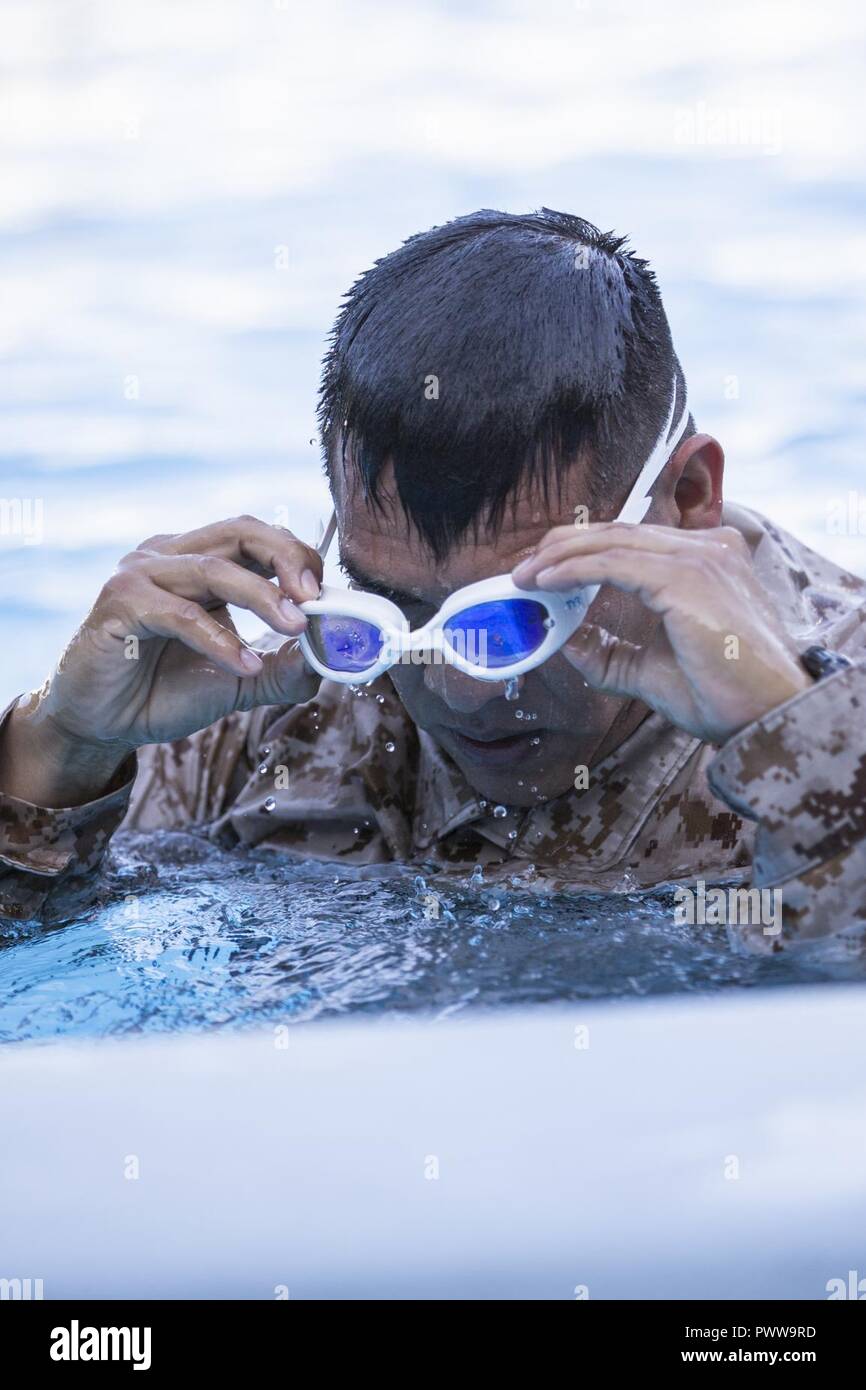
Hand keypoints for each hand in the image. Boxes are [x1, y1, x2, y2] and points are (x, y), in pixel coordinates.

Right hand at [0, 516, 322, 804]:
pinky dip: (218, 638)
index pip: (257, 535)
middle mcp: (168, 555)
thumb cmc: (164, 691)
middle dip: (286, 558)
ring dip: (262, 597)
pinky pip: (180, 613)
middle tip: (316, 596)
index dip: (297, 556)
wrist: (102, 725)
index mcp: (198, 560)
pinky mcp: (119, 604)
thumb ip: (285, 669)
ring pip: (212, 568)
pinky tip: (244, 665)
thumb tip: (332, 658)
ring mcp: (140, 574)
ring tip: (295, 629)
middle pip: (239, 531)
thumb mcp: (240, 681)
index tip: (326, 595)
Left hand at [512, 522, 810, 744]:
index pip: (632, 541)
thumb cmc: (724, 695)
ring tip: (525, 576)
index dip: (581, 550)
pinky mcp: (686, 576)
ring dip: (560, 557)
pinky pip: (615, 563)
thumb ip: (612, 654)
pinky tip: (546, 582)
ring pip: (612, 542)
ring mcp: (700, 557)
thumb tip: (569, 643)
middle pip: (618, 533)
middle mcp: (707, 548)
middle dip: (563, 548)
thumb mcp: (651, 671)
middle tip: (523, 570)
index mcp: (707, 560)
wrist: (765, 716)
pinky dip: (574, 569)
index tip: (542, 571)